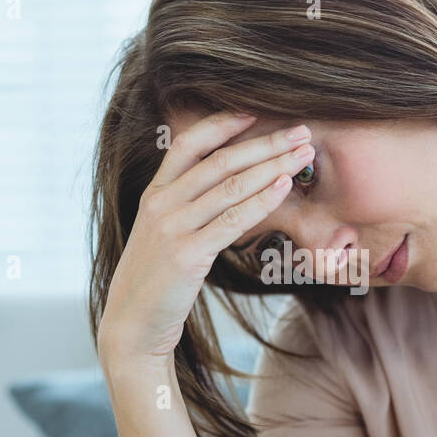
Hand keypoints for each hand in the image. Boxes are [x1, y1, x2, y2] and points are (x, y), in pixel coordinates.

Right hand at [96, 110, 315, 365]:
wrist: (133, 323)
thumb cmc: (157, 281)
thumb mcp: (164, 234)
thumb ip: (187, 207)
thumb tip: (227, 187)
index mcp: (154, 194)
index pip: (188, 144)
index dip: (222, 124)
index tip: (256, 112)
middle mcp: (160, 204)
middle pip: (219, 161)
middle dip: (264, 143)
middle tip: (300, 131)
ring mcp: (172, 228)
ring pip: (230, 187)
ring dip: (272, 166)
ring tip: (303, 154)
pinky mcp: (187, 255)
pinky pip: (232, 221)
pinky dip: (262, 201)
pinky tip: (284, 187)